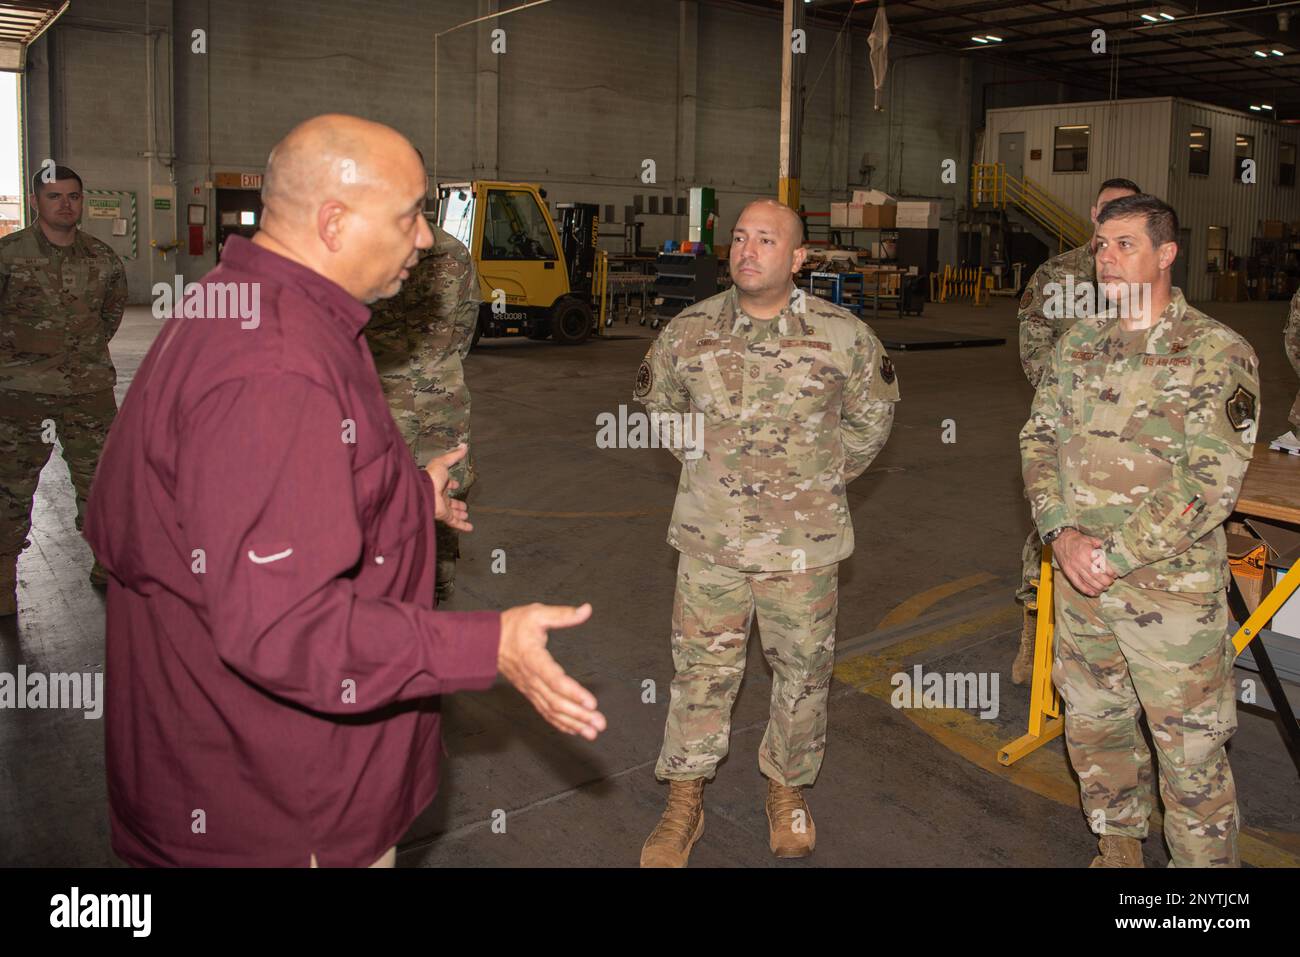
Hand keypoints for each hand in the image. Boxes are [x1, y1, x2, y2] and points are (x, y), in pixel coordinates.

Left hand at [424, 444, 472, 532]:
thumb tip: (464, 445)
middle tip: (464, 506)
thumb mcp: (443, 462)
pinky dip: (462, 526)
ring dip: (460, 514)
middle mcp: (440, 495)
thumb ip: (454, 455)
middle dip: (457, 503)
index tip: (456, 484)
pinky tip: (470, 528)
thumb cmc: (431, 476)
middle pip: (450, 500)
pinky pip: (454, 522)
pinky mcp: (444, 515)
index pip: (446, 484)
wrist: (424, 490)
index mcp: (439, 483)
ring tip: (467, 515)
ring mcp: (442, 506)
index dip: (452, 484)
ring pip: (453, 512)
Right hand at [498, 602, 605, 740]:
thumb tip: (586, 610)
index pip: (554, 679)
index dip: (573, 692)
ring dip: (573, 723)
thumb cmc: (513, 626)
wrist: (486, 642)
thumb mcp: (537, 613)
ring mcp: (530, 689)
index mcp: (533, 658)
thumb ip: (563, 614)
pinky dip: (561, 723)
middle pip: (556, 701)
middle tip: (599, 723)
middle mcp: (532, 678)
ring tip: (593, 732)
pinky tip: (575, 730)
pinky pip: (545, 712)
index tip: (590, 702)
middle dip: (579, 715)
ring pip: (552, 710)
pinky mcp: (530, 694)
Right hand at [1054, 529, 1116, 596]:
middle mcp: (1080, 561)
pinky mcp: (1068, 572)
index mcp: (1087, 551)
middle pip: (1095, 575)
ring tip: (1105, 588)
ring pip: (1088, 581)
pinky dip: (1086, 590)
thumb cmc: (1075, 539)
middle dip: (1105, 581)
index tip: (1114, 574)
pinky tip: (1094, 593)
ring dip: (1098, 587)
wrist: (1059, 539)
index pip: (1101, 564)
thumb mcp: (1089, 538)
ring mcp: (1073, 568)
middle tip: (1111, 582)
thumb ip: (1100, 545)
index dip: (1109, 571)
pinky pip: (1077, 584)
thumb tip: (1109, 551)